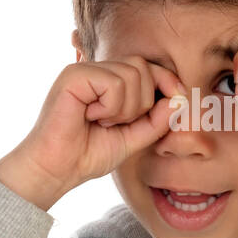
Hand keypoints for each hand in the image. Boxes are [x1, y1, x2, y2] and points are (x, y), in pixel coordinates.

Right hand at [0, 57, 185, 209]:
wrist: (56, 170)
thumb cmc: (88, 154)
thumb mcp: (135, 137)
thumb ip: (158, 118)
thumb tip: (181, 97)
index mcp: (109, 80)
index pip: (149, 67)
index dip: (168, 82)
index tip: (177, 103)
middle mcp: (97, 69)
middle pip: (144, 66)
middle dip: (144, 102)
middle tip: (118, 123)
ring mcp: (84, 70)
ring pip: (132, 74)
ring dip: (126, 108)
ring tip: (103, 121)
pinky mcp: (74, 75)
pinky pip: (114, 82)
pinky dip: (111, 106)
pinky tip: (91, 116)